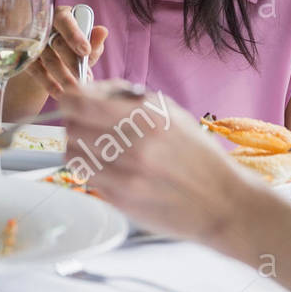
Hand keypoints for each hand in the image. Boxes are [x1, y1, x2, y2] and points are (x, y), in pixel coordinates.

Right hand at [23, 5, 108, 96]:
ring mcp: (33, 42)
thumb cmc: (72, 45)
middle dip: (72, 62)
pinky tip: (59, 93)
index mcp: (62, 15)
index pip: (65, 21)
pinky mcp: (26, 57)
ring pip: (48, 59)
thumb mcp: (85, 43)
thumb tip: (103, 31)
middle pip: (57, 43)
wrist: (52, 56)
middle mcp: (45, 26)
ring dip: (63, 76)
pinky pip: (36, 71)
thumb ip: (93, 39)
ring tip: (76, 89)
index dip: (75, 35)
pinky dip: (48, 83)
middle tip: (84, 79)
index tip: (85, 51)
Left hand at [59, 85, 256, 243]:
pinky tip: (110, 167)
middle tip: (85, 123)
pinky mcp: (120, 201)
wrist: (222, 202)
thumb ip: (125, 96)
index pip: (80, 103)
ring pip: (72, 155)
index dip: (69, 99)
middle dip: (73, 122)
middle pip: (70, 129)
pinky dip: (91, 170)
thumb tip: (88, 89)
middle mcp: (131, 148)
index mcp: (144, 119)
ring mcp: (124, 177)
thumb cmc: (195, 153)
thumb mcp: (168, 111)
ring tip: (98, 146)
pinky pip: (87, 178)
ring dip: (78, 147)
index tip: (71, 99)